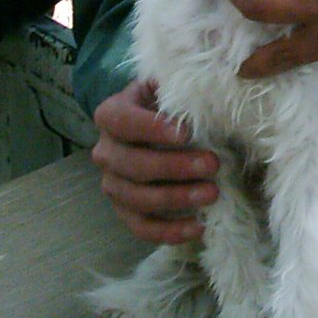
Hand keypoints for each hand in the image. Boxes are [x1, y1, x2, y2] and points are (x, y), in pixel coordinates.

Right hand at [91, 79, 220, 244]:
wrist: (159, 126)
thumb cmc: (167, 104)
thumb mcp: (169, 86)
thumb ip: (178, 86)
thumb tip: (203, 88)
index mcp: (111, 114)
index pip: (123, 121)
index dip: (151, 128)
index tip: (185, 132)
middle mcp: (105, 151)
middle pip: (132, 165)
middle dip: (174, 167)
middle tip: (212, 164)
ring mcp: (112, 184)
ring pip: (137, 199)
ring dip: (176, 199)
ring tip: (211, 193)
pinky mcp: (125, 211)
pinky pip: (141, 227)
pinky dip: (168, 231)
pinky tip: (198, 227)